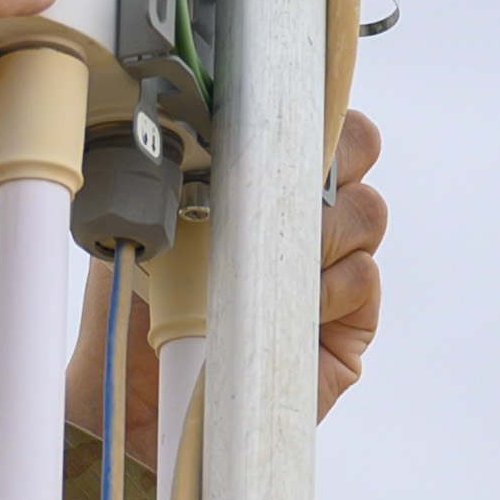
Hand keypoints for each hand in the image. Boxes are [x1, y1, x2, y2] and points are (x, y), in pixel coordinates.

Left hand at [63, 113, 389, 461]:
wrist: (132, 386)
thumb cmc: (142, 297)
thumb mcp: (157, 215)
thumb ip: (198, 164)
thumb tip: (220, 123)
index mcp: (270, 182)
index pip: (320, 121)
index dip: (318, 112)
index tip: (291, 122)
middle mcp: (310, 219)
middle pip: (361, 152)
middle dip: (330, 157)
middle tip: (283, 185)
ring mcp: (335, 272)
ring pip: (366, 215)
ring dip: (319, 227)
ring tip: (266, 259)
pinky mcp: (348, 329)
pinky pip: (362, 280)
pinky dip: (325, 285)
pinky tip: (286, 303)